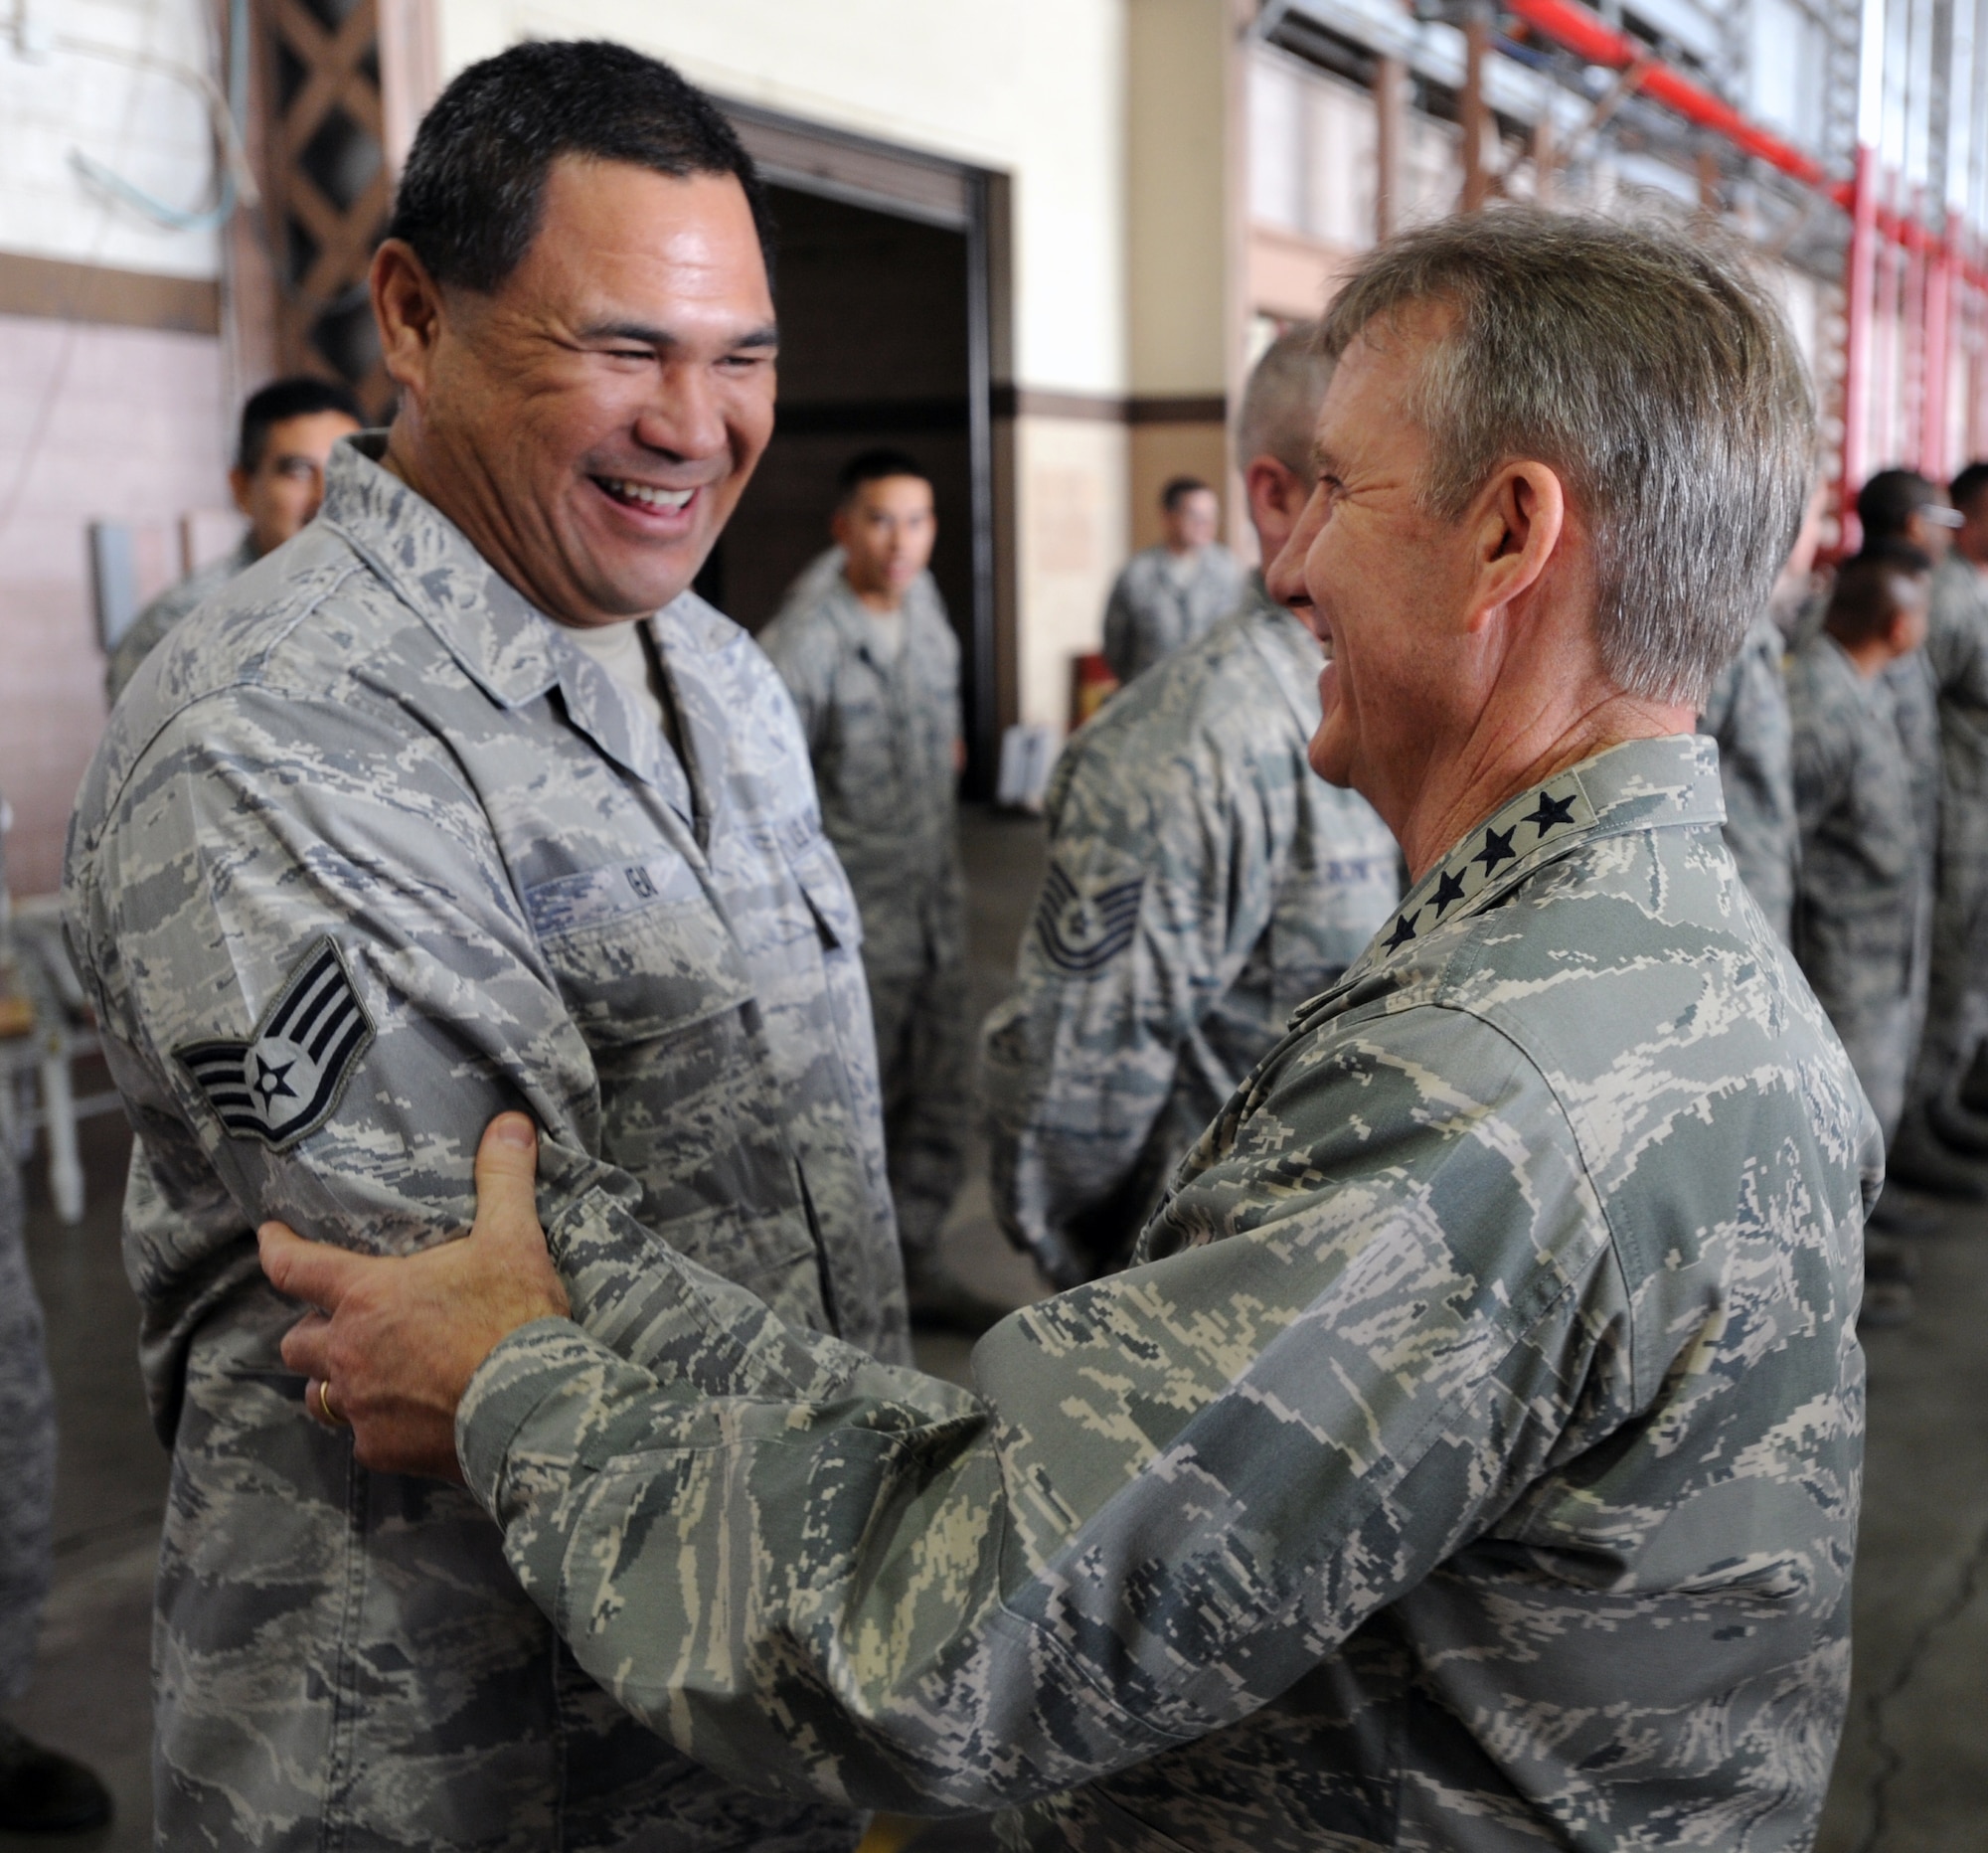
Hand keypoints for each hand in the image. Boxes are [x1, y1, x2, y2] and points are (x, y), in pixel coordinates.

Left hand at [257, 1113, 569, 1478]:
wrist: (529, 1408)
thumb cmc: (514, 1320)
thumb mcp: (513, 1240)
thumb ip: (503, 1180)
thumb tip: (511, 1123)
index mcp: (368, 1294)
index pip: (295, 1268)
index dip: (275, 1249)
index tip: (268, 1237)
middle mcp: (349, 1350)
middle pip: (296, 1340)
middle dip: (311, 1329)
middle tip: (338, 1322)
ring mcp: (361, 1405)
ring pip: (318, 1394)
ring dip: (333, 1380)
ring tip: (365, 1373)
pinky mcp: (382, 1449)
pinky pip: (361, 1436)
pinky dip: (376, 1425)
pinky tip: (408, 1418)